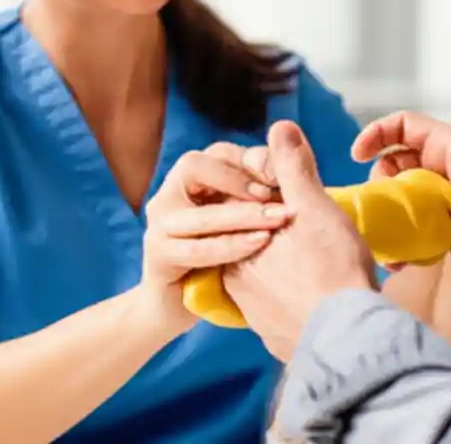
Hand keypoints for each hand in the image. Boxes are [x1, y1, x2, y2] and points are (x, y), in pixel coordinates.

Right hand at [140, 143, 292, 328]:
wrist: (180, 307)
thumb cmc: (226, 257)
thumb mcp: (247, 216)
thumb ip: (265, 186)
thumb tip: (292, 144)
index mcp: (193, 180)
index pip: (219, 153)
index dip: (251, 158)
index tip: (283, 173)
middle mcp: (171, 195)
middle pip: (195, 167)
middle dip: (238, 179)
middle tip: (274, 193)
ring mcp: (161, 225)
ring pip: (200, 213)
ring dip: (241, 214)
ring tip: (279, 218)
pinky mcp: (159, 257)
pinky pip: (194, 249)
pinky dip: (228, 245)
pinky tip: (259, 243)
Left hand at [223, 121, 375, 359]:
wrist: (347, 339)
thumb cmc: (332, 269)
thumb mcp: (314, 207)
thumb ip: (291, 167)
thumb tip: (280, 128)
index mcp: (237, 240)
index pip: (242, 200)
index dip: (270, 189)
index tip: (300, 194)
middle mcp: (233, 275)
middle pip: (251, 234)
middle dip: (274, 225)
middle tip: (314, 228)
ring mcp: (250, 308)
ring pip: (262, 269)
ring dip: (281, 259)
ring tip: (316, 255)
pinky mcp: (268, 331)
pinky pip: (274, 302)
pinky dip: (289, 291)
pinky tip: (313, 286)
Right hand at [351, 88, 450, 286]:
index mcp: (450, 149)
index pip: (403, 128)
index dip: (377, 135)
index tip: (357, 156)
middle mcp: (444, 170)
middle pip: (394, 165)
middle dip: (382, 184)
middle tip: (387, 206)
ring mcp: (443, 200)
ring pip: (401, 199)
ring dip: (391, 218)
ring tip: (392, 238)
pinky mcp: (445, 229)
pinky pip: (413, 229)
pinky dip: (404, 243)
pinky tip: (404, 261)